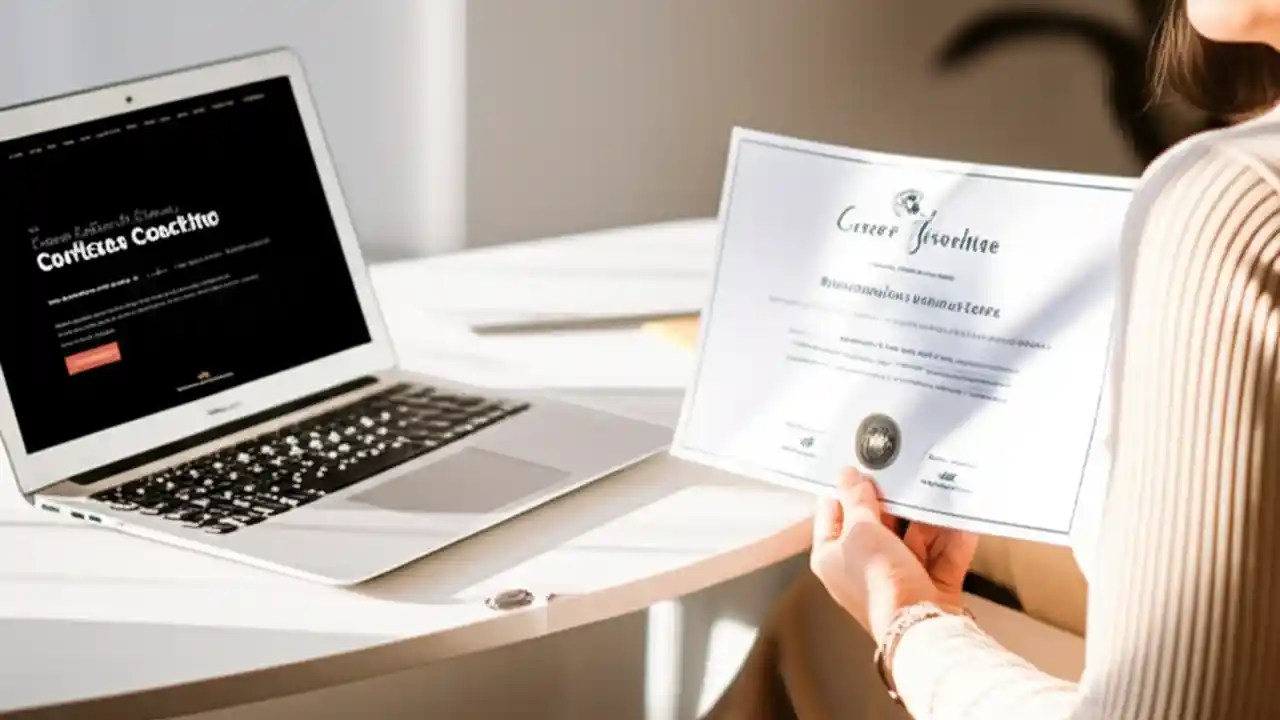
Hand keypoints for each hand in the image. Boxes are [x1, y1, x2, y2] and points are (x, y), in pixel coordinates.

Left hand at [809, 467, 977, 639]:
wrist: (919, 625)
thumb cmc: (878, 578)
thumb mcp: (860, 530)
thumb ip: (856, 500)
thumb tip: (847, 475)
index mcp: (831, 556)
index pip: (831, 512)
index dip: (843, 486)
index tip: (859, 460)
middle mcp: (861, 566)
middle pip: (876, 523)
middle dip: (893, 499)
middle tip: (904, 467)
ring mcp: (896, 576)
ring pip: (913, 537)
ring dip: (928, 518)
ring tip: (939, 489)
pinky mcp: (928, 585)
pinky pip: (941, 554)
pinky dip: (953, 538)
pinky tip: (963, 518)